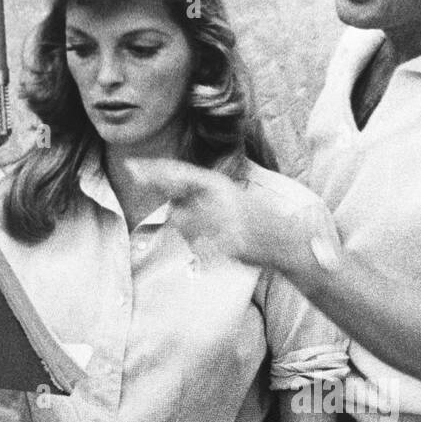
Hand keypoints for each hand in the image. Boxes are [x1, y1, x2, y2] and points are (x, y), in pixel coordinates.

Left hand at [165, 164, 341, 275]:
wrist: (288, 241)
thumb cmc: (258, 220)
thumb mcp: (232, 198)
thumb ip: (204, 196)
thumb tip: (171, 200)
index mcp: (221, 185)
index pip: (181, 175)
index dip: (155, 171)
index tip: (132, 167)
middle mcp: (220, 200)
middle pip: (177, 210)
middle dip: (181, 219)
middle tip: (199, 224)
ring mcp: (224, 223)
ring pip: (188, 234)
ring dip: (195, 238)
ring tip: (218, 237)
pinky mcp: (230, 245)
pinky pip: (203, 251)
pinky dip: (208, 253)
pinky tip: (223, 250)